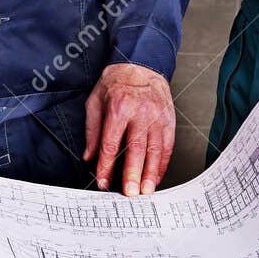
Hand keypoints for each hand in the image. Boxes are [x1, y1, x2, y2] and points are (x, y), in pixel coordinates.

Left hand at [84, 63, 173, 194]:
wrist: (140, 64)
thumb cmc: (116, 83)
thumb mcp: (95, 101)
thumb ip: (92, 130)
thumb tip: (89, 156)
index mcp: (119, 108)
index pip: (111, 143)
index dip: (107, 165)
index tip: (103, 181)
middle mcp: (140, 113)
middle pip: (136, 149)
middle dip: (133, 173)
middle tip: (130, 193)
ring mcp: (157, 117)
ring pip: (155, 150)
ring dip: (150, 173)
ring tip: (146, 190)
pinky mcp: (169, 119)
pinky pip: (167, 145)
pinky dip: (162, 163)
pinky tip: (156, 175)